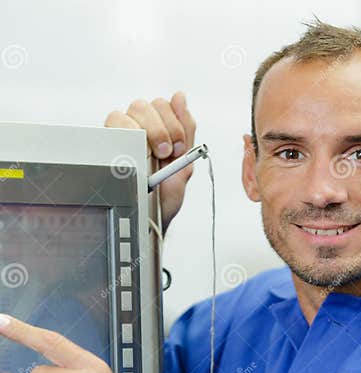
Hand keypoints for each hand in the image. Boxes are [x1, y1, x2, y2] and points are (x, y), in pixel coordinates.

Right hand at [105, 93, 195, 232]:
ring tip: (151, 154)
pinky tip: (134, 150)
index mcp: (158, 130)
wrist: (149, 221)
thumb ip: (186, 129)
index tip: (178, 148)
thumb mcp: (183, 165)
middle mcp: (138, 129)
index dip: (173, 122)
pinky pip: (111, 123)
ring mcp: (121, 135)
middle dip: (160, 128)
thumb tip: (180, 95)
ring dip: (145, 131)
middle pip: (144, 105)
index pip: (162, 105)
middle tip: (166, 153)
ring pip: (129, 111)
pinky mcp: (106, 143)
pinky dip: (125, 132)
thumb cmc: (164, 196)